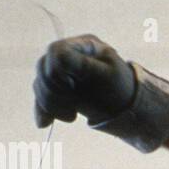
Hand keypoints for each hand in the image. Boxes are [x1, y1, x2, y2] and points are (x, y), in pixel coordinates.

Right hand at [32, 34, 168, 152]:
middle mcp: (69, 55)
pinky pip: (42, 97)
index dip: (56, 70)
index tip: (70, 88)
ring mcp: (61, 72)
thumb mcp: (107, 75)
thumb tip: (56, 58)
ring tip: (71, 117)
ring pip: (41, 84)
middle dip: (53, 91)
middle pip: (44, 68)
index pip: (55, 51)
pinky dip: (42, 110)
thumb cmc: (122, 89)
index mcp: (83, 46)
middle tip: (72, 110)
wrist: (127, 108)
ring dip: (50, 103)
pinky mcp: (58, 90)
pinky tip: (45, 123)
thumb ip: (83, 65)